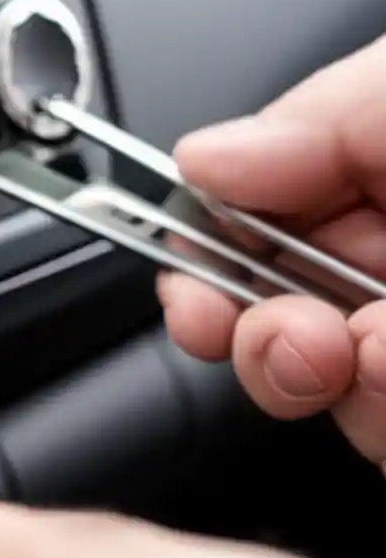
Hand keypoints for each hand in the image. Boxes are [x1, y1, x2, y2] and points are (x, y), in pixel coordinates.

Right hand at [160, 35, 385, 462]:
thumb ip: (321, 117)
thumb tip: (200, 159)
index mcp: (380, 182)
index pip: (251, 221)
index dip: (203, 254)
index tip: (190, 285)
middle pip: (261, 315)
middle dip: (251, 331)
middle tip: (278, 332)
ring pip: (309, 389)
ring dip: (313, 378)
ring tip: (375, 352)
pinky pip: (370, 439)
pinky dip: (374, 422)